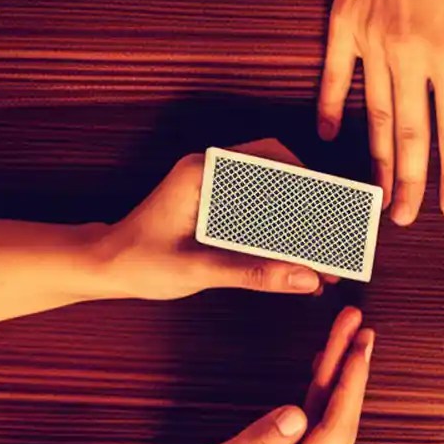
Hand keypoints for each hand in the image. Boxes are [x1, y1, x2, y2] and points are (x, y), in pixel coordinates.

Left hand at [98, 139, 330, 300]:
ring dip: (303, 221)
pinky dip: (286, 232)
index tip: (336, 211)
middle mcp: (214, 169)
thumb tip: (306, 279)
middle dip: (315, 205)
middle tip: (339, 235)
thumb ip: (254, 273)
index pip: (272, 164)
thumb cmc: (140, 263)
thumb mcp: (199, 272)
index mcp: (204, 172)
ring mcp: (219, 185)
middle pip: (282, 173)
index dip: (310, 185)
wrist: (104, 267)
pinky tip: (301, 262)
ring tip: (326, 255)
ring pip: (278, 192)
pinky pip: (264, 210)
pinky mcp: (222, 204)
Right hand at [159, 307, 373, 443]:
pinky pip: (319, 435)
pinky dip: (322, 399)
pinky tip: (325, 373)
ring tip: (348, 337)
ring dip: (339, 379)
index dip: (349, 386)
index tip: (358, 350)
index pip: (334, 432)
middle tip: (358, 326)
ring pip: (332, 425)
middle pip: (339, 422)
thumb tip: (296, 414)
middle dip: (349, 370)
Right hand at [319, 0, 443, 225]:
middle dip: (407, 183)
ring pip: (373, 114)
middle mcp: (407, 56)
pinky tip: (327, 136)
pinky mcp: (344, 22)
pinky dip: (328, 108)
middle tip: (402, 220)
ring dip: (375, 158)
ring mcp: (370, 41)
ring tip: (374, 192)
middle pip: (408, 135)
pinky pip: (333, 75)